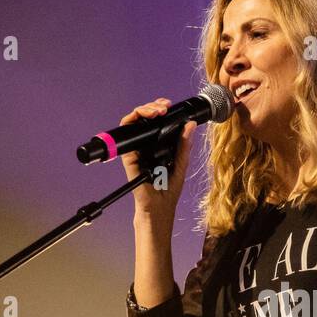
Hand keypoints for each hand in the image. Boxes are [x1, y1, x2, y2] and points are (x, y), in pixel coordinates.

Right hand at [119, 97, 198, 218]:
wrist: (157, 209)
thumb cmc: (168, 192)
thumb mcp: (181, 165)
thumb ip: (184, 146)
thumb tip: (190, 125)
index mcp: (158, 146)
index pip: (156, 122)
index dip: (159, 110)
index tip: (168, 106)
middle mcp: (145, 146)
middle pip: (144, 119)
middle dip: (152, 107)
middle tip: (163, 106)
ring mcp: (136, 151)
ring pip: (134, 123)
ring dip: (143, 111)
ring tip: (155, 110)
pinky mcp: (129, 157)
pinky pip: (125, 137)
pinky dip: (130, 124)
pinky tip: (142, 119)